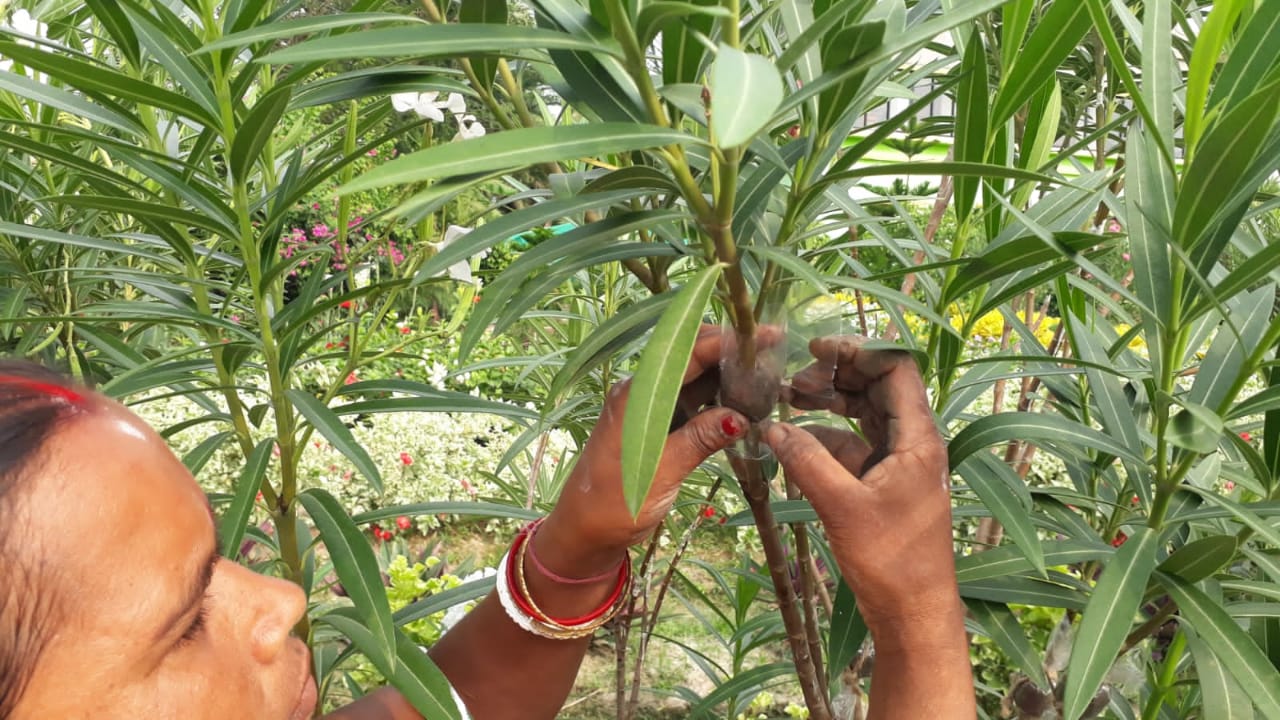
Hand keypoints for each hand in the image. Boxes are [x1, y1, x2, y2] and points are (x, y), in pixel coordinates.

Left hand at [536, 325, 749, 575]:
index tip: (767, 334)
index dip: (726, 341)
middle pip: (692, 357)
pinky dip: (720, 400)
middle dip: (731, 350)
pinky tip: (747, 403)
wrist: (585, 531)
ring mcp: (652, 407)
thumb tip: (741, 416)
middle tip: (774, 351)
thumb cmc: (613, 503)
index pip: (685, 354)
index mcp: (636, 394)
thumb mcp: (661, 472)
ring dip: (729, 375)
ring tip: (769, 374)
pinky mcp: (660, 425)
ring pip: (697, 378)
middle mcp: (644, 392)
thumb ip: (698, 440)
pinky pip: (694, 402)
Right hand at [765, 336, 959, 633]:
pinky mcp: (883, 484)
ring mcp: (899, 463)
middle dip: (835, 375)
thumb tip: (770, 427)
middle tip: (792, 380)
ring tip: (786, 400)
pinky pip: (853, 445)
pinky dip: (825, 437)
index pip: (895, 369)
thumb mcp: (841, 505)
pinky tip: (793, 440)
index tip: (814, 350)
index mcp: (918, 438)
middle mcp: (913, 443)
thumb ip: (806, 460)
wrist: (913, 613)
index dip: (857, 351)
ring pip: (863, 414)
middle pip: (876, 387)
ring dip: (828, 403)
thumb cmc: (891, 560)